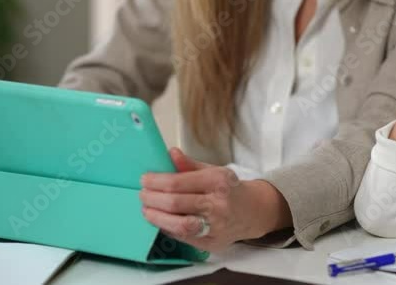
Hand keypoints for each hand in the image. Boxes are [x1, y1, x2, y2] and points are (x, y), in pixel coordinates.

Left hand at [139, 148, 289, 251]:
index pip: (178, 182)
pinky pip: (183, 237)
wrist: (253, 211)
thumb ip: (189, 165)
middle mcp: (218, 204)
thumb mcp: (214, 170)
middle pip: (175, 203)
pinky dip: (167, 228)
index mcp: (218, 181)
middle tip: (142, 195)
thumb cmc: (229, 189)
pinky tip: (160, 221)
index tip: (145, 179)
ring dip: (156, 217)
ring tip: (146, 210)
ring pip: (177, 224)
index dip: (156, 181)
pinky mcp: (211, 242)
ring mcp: (216, 226)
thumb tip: (170, 153)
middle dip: (152, 199)